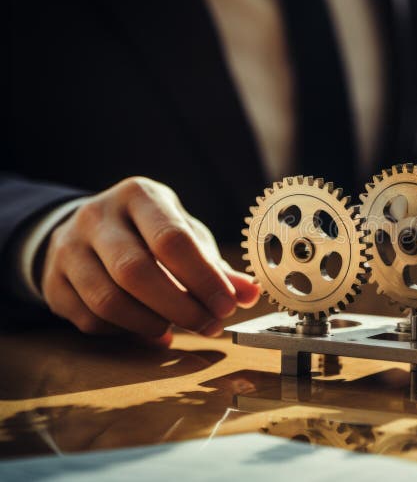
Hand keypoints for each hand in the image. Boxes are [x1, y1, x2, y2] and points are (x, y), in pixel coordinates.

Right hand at [40, 177, 260, 343]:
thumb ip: (216, 266)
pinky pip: (91, 319)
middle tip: (210, 325)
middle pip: (136, 271)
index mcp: (139, 196)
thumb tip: (251, 294)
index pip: (171, 239)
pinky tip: (154, 332)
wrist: (86, 230)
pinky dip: (128, 333)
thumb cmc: (149, 233)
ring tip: (181, 328)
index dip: (203, 278)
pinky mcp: (53, 283)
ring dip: (153, 324)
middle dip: (180, 307)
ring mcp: (68, 249)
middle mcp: (97, 217)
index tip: (227, 305)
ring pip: (109, 300)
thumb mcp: (185, 235)